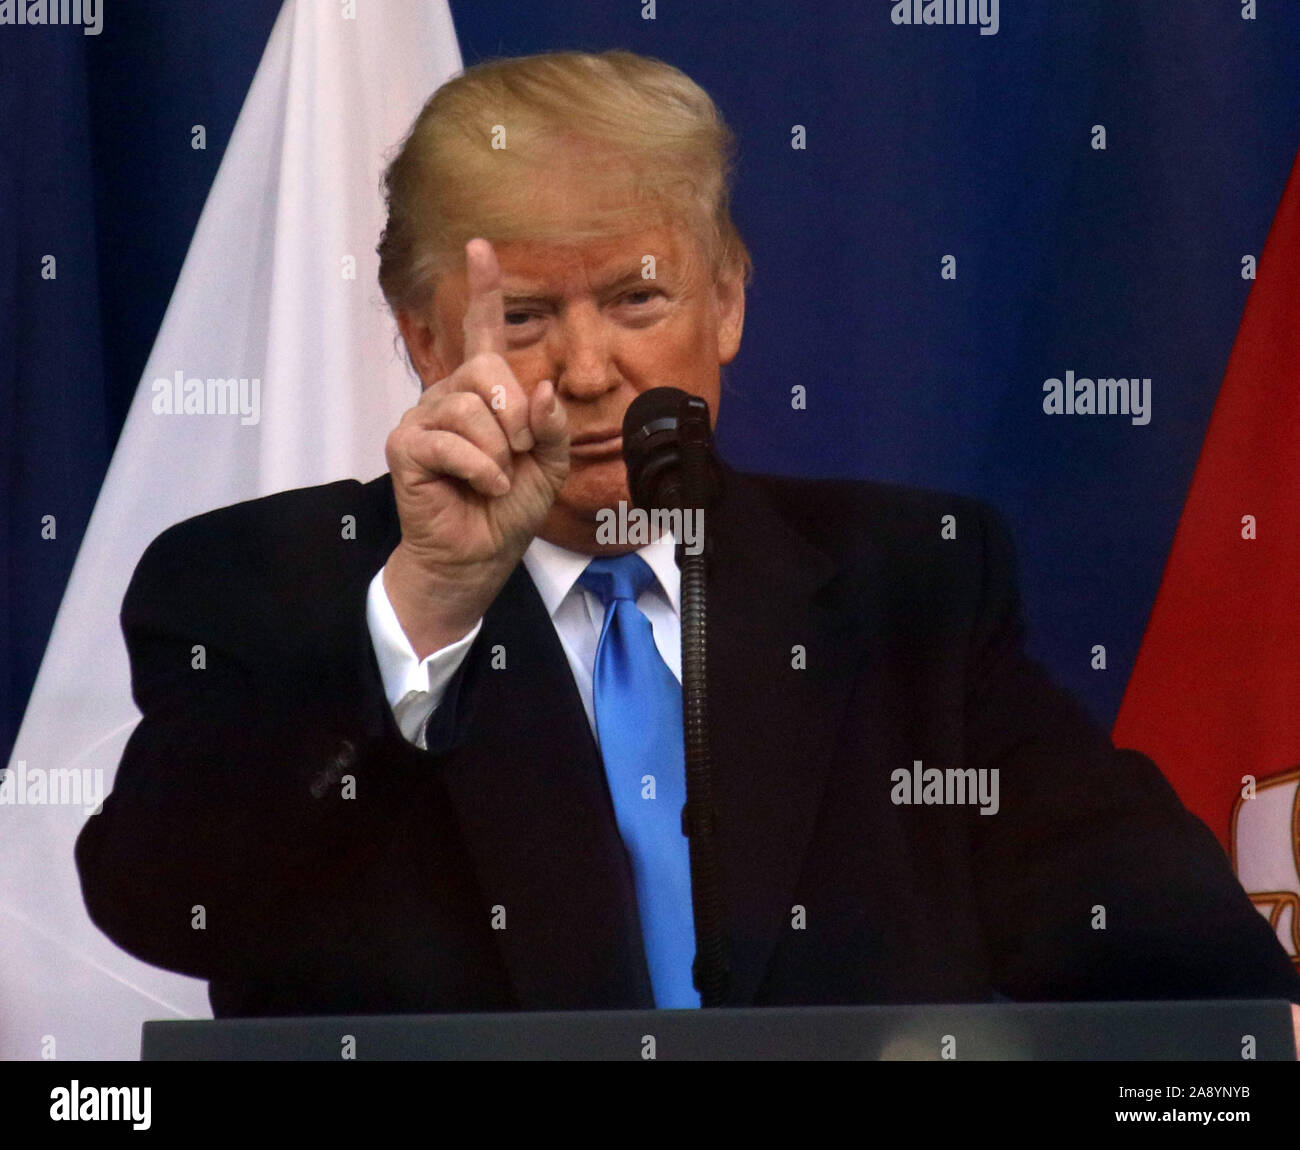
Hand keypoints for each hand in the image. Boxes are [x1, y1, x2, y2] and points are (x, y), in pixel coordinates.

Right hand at [383, 239, 568, 656]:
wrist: (479, 555)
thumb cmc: (509, 508)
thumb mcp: (548, 464)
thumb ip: (550, 426)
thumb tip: (542, 391)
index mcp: (483, 393)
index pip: (482, 331)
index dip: (483, 289)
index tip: (480, 246)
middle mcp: (449, 395)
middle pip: (486, 371)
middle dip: (515, 416)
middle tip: (518, 452)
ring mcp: (422, 418)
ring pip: (470, 409)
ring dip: (498, 451)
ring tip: (498, 478)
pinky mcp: (406, 446)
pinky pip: (450, 441)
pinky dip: (480, 469)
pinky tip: (484, 488)